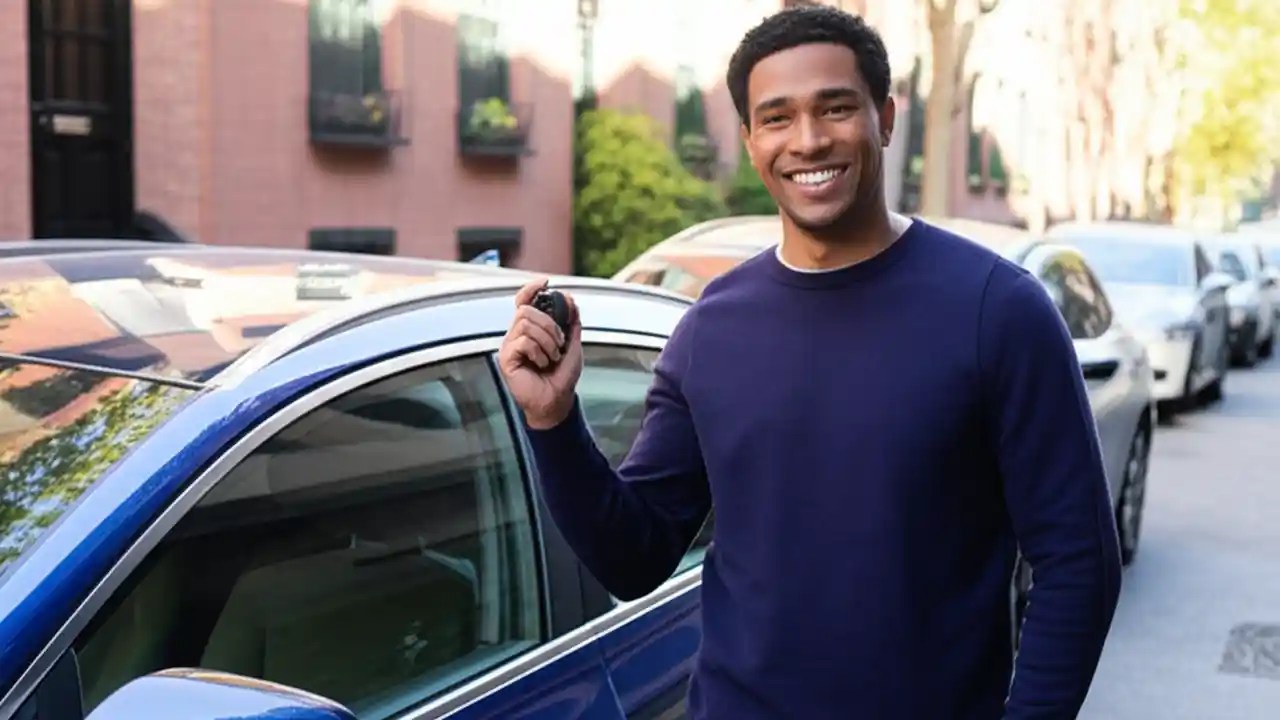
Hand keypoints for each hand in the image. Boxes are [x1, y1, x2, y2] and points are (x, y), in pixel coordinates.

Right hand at [497, 278, 583, 428]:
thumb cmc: (562, 376)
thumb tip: (570, 298)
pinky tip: (542, 363)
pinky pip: (523, 341)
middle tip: (559, 343)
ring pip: (525, 323)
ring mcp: (510, 346)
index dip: (531, 289)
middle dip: (548, 324)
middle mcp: (517, 334)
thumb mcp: (572, 344)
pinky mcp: (507, 359)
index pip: (523, 301)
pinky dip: (539, 351)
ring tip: (552, 356)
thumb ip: (571, 321)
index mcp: (531, 329)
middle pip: (525, 310)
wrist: (557, 401)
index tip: (545, 283)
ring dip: (547, 339)